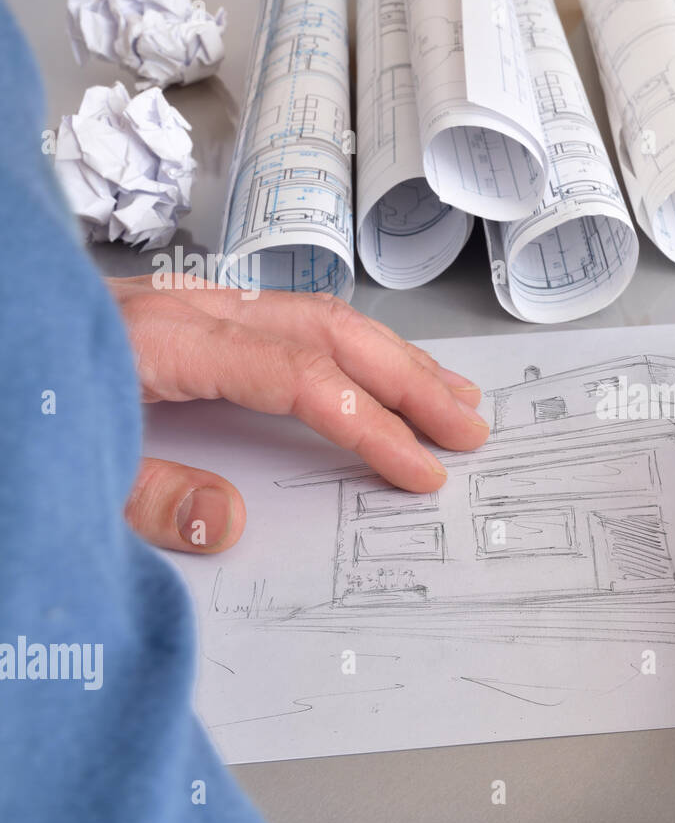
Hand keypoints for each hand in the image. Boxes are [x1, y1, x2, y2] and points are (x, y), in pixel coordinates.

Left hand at [108, 276, 490, 553]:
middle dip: (411, 382)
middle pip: (331, 332)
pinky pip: (295, 317)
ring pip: (321, 315)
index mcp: (163, 340)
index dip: (372, 423)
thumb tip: (231, 520)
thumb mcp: (60, 467)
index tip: (419, 468)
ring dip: (395, 357)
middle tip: (467, 428)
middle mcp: (191, 308)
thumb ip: (143, 496)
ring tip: (452, 395)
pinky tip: (379, 367)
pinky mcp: (192, 310)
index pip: (300, 376)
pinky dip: (354, 345)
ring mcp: (194, 302)